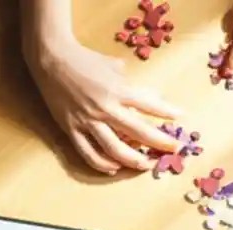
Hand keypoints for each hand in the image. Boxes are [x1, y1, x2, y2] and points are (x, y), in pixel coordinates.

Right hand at [25, 38, 181, 173]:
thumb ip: (132, 84)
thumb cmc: (85, 60)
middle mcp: (104, 108)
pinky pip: (88, 152)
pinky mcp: (71, 129)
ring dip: (133, 160)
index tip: (181, 117)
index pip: (149, 105)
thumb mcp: (114, 67)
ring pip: (114, 149)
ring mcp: (87, 121)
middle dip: (159, 143)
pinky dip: (102, 163)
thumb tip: (153, 98)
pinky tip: (114, 168)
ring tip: (146, 165)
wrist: (51, 58)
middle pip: (138, 132)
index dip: (167, 112)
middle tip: (173, 149)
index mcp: (117, 90)